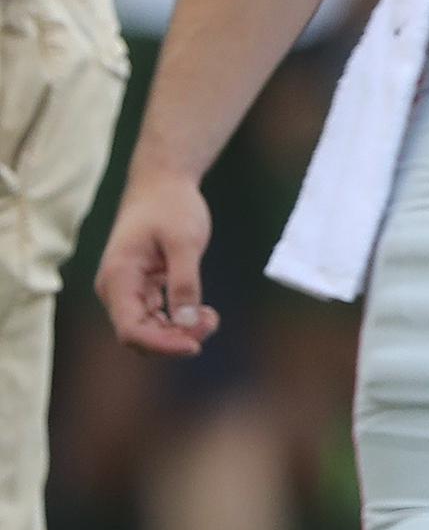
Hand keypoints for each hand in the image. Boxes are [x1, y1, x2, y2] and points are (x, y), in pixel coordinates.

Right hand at [95, 170, 221, 356]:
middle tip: (211, 323)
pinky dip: (179, 320)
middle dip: (174, 338)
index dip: (161, 344)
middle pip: (139, 334)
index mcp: (118, 278)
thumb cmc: (171, 207)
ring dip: (179, 331)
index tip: (194, 345)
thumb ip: (185, 282)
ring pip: (149, 328)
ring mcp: (128, 290)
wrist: (162, 184)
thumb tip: (187, 323)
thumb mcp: (184, 241)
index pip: (131, 329)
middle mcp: (117, 289)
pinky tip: (204, 313)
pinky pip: (157, 316)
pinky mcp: (143, 288)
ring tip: (211, 317)